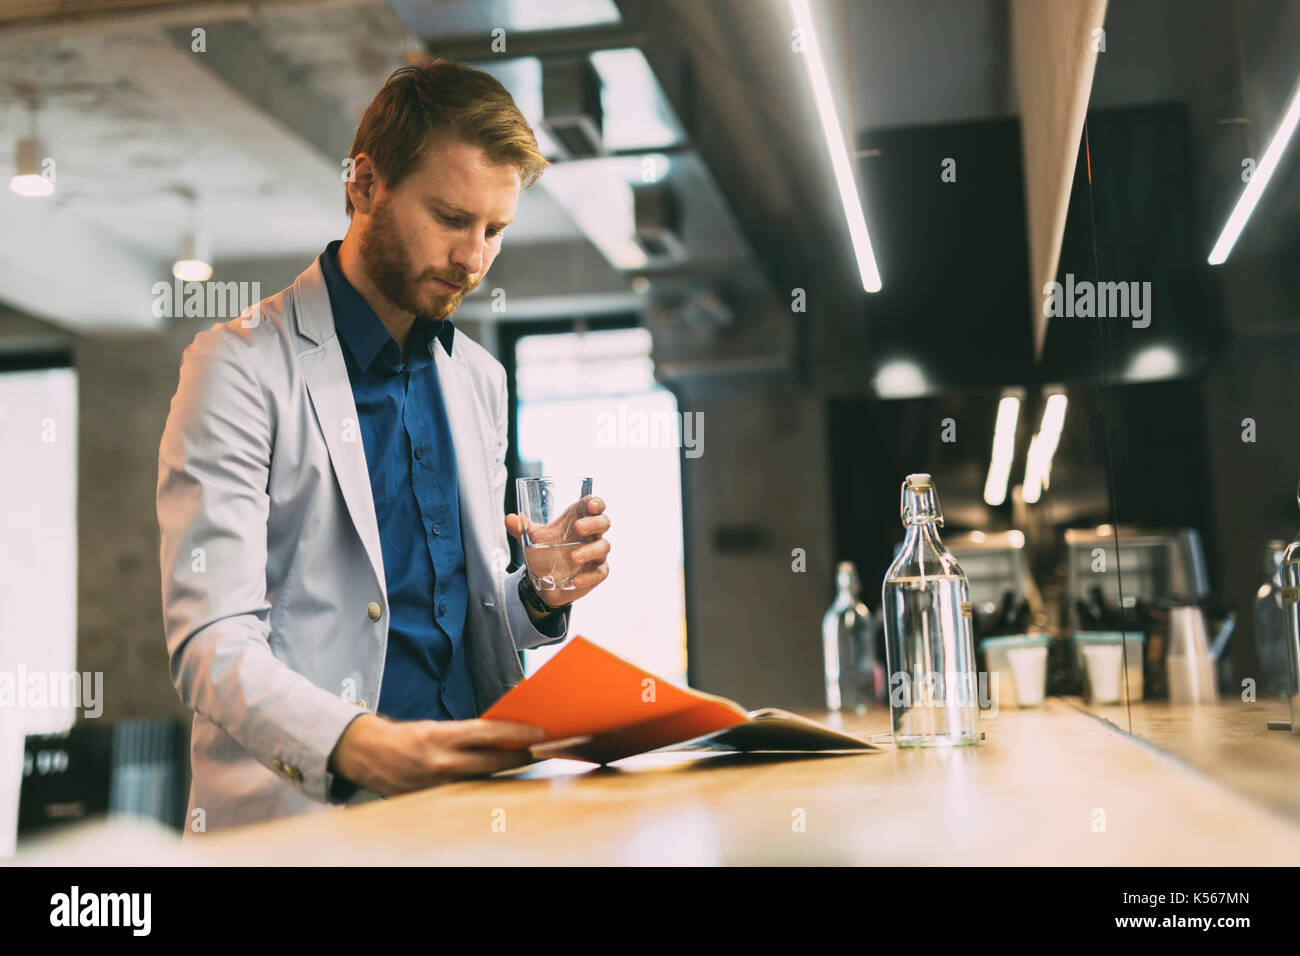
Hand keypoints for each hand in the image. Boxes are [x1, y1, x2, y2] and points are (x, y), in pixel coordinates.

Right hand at [328, 713, 543, 795]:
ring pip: (484, 780)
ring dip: (506, 773)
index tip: (539, 733)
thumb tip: (499, 735)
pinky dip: (485, 786)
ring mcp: (439, 785)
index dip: (517, 734)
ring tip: (527, 764)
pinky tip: (499, 783)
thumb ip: (466, 734)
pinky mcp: (435, 800)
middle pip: (493, 762)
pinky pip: (468, 793)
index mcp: (441, 737)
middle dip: (521, 757)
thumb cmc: (405, 737)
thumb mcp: (436, 727)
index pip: (488, 734)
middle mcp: (441, 763)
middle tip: (542, 751)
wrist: (368, 755)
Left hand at [505, 495, 610, 606]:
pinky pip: (600, 572)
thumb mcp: (532, 539)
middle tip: (579, 527)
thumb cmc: (544, 552)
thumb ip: (522, 528)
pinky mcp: (597, 572)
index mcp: (579, 519)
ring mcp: (596, 553)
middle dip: (594, 523)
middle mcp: (591, 535)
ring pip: (603, 547)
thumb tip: (510, 519)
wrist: (542, 581)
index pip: (595, 505)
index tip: (592, 505)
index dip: (597, 503)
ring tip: (573, 557)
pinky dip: (588, 577)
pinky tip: (575, 580)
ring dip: (590, 550)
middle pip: (603, 522)